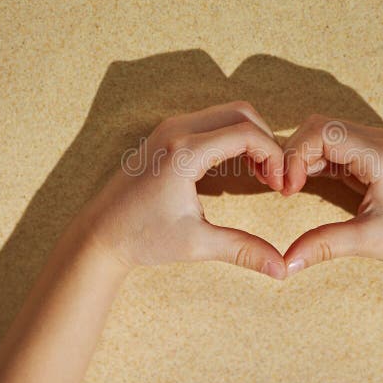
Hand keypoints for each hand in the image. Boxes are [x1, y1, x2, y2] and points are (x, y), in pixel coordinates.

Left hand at [75, 101, 286, 278]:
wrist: (100, 234)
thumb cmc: (143, 238)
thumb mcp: (197, 244)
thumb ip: (243, 250)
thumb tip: (282, 270)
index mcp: (184, 153)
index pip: (246, 133)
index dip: (274, 156)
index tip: (280, 186)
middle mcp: (176, 130)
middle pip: (242, 112)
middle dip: (267, 141)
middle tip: (274, 178)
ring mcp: (170, 128)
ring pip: (228, 112)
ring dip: (251, 137)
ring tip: (261, 175)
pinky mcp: (167, 133)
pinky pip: (212, 121)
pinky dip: (234, 136)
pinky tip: (240, 168)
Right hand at [281, 114, 382, 275]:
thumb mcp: (370, 240)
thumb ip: (324, 245)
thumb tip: (286, 263)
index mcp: (377, 153)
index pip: (320, 131)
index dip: (295, 155)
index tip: (287, 188)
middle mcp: (376, 141)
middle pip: (318, 127)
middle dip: (294, 153)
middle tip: (284, 188)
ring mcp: (375, 147)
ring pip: (324, 136)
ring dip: (303, 157)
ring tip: (290, 188)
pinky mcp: (372, 159)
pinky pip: (335, 150)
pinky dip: (315, 163)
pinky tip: (304, 185)